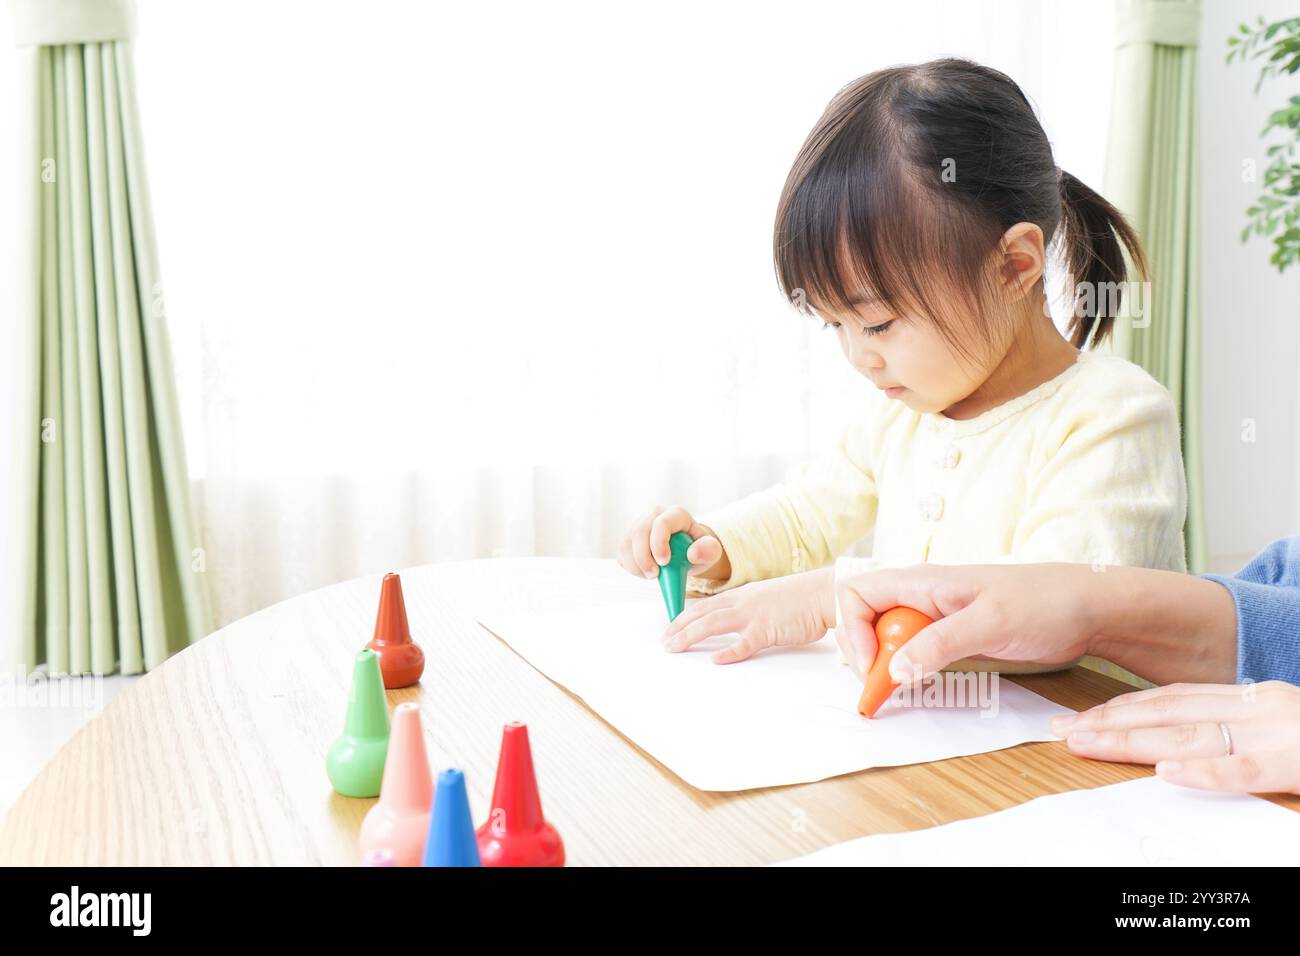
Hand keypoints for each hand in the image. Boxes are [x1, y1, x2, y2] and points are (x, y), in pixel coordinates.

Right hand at [616, 504, 726, 581]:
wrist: (686, 552)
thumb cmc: (698, 549)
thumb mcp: (711, 551)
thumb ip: (708, 551)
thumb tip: (693, 554)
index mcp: (675, 514)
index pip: (661, 523)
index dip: (659, 543)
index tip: (664, 563)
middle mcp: (654, 515)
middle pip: (639, 532)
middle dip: (644, 557)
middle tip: (654, 575)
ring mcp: (638, 525)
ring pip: (626, 543)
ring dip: (636, 565)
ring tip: (652, 575)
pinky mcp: (629, 538)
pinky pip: (622, 552)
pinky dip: (630, 567)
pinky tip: (645, 571)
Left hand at [660, 567, 835, 663]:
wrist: (824, 593)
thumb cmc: (799, 600)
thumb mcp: (766, 600)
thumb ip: (748, 610)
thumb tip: (733, 623)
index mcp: (741, 596)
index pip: (705, 605)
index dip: (684, 617)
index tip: (670, 628)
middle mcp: (742, 602)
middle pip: (702, 614)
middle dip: (679, 628)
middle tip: (664, 642)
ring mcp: (754, 615)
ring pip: (714, 624)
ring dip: (691, 636)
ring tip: (674, 647)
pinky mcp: (769, 629)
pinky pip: (746, 642)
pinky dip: (731, 651)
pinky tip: (717, 660)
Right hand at [833, 563, 1097, 680]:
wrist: (1091, 608)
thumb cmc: (1045, 602)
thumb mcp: (990, 622)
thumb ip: (939, 643)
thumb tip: (892, 670)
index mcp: (922, 581)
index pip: (855, 595)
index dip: (853, 632)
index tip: (873, 668)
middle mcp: (922, 596)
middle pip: (865, 620)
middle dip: (863, 655)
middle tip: (880, 690)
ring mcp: (936, 617)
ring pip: (887, 639)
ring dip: (883, 667)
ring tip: (893, 693)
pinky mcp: (952, 637)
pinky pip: (912, 652)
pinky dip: (905, 672)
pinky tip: (915, 688)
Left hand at [1051, 681, 1299, 794]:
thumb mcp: (1280, 726)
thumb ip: (1235, 728)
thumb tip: (1179, 746)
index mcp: (1254, 696)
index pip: (1172, 698)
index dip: (1121, 707)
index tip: (1079, 718)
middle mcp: (1261, 705)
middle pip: (1169, 713)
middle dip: (1110, 722)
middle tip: (1063, 732)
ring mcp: (1280, 732)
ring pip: (1192, 735)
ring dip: (1134, 741)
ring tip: (1088, 744)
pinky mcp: (1297, 762)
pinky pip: (1245, 769)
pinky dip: (1204, 772)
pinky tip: (1166, 774)